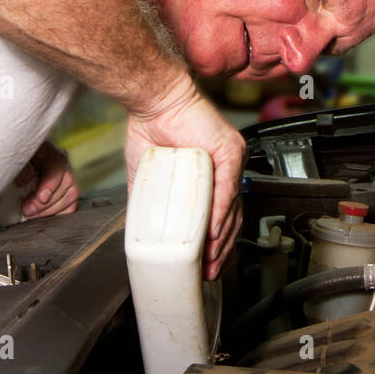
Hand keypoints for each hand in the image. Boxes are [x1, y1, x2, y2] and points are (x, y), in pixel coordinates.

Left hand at [17, 141, 78, 218]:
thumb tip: (27, 178)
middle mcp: (60, 162)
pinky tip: (42, 216)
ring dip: (51, 210)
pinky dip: (58, 214)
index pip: (58, 164)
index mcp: (47, 150)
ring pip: (72, 194)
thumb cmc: (11, 165)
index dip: (51, 183)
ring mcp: (65, 177)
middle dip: (47, 202)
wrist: (12, 169)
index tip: (41, 198)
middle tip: (28, 210)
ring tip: (32, 215)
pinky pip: (71, 205)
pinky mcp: (66, 191)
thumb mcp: (10, 162)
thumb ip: (19, 168)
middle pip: (68, 181)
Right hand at [126, 75, 245, 280]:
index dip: (218, 246)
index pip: (224, 218)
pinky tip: (213, 231)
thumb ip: (148, 200)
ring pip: (234, 206)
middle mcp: (228, 169)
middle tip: (209, 272)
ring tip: (209, 259)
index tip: (209, 268)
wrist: (153, 101)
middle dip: (222, 250)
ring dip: (222, 238)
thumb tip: (140, 228)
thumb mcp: (147, 175)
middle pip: (234, 218)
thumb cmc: (152, 129)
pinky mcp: (230, 150)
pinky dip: (221, 212)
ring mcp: (232, 159)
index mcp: (213, 176)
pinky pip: (229, 187)